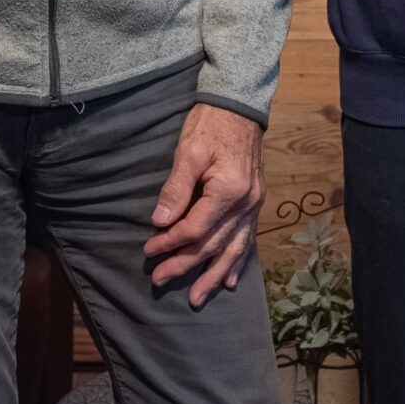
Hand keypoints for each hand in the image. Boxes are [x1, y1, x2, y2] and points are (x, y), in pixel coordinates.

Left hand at [144, 103, 263, 307]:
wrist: (239, 105)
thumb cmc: (211, 124)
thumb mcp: (188, 152)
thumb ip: (175, 189)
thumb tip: (160, 222)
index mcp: (229, 190)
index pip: (195, 228)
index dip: (170, 242)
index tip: (149, 250)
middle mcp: (246, 203)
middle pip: (213, 243)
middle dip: (185, 264)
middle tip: (160, 280)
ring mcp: (254, 204)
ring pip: (234, 248)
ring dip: (213, 275)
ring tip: (197, 298)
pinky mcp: (255, 202)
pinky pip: (248, 238)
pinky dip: (238, 261)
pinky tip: (229, 280)